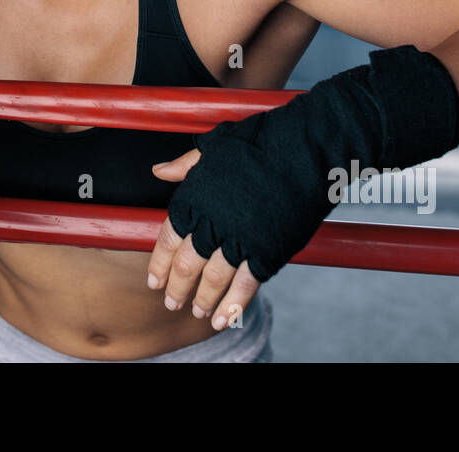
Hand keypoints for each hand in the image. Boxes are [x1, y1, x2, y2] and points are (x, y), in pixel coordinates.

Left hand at [148, 148, 262, 329]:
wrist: (305, 148)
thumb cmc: (260, 140)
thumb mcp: (214, 145)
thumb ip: (185, 165)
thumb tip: (159, 171)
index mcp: (195, 198)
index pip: (169, 239)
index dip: (159, 264)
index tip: (153, 280)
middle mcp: (213, 223)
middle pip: (187, 265)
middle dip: (177, 288)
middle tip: (172, 303)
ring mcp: (240, 239)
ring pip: (214, 280)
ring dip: (203, 300)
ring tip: (197, 312)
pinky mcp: (268, 251)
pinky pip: (245, 286)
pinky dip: (232, 305)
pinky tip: (223, 318)